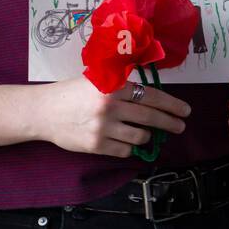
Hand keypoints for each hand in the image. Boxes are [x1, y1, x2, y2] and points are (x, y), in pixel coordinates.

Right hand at [32, 76, 190, 157]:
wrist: (44, 111)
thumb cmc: (72, 93)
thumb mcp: (98, 79)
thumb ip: (122, 82)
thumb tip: (151, 92)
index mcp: (114, 86)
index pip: (152, 96)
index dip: (172, 105)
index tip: (184, 111)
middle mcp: (110, 106)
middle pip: (151, 117)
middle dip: (170, 123)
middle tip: (179, 126)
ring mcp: (103, 127)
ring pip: (140, 136)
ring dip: (147, 136)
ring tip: (147, 133)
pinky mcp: (97, 145)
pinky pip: (124, 150)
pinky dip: (130, 147)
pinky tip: (128, 142)